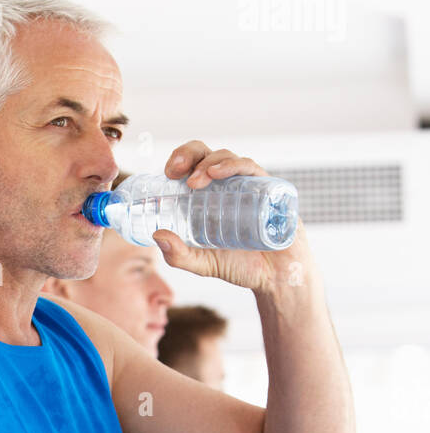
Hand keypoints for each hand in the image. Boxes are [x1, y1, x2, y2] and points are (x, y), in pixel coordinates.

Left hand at [151, 140, 313, 295]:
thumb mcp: (202, 264)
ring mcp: (248, 185)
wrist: (275, 278)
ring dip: (208, 163)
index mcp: (208, 196)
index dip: (179, 160)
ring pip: (227, 158)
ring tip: (194, 181)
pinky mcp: (268, 189)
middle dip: (188, 154)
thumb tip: (157, 235)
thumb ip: (179, 255)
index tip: (168, 173)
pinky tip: (219, 174)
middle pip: (206, 154)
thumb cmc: (239, 266)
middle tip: (175, 171)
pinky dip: (234, 166)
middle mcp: (227, 185)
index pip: (191, 166)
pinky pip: (251, 168)